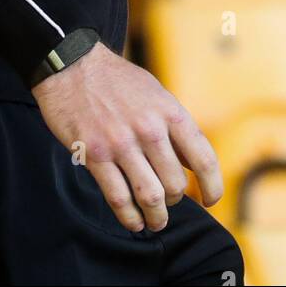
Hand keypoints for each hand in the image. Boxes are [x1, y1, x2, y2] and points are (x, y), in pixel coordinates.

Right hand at [31, 41, 221, 232]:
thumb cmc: (117, 80)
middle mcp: (149, 129)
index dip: (212, 186)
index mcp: (169, 111)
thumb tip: (192, 164)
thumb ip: (174, 127)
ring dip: (156, 216)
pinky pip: (118, 198)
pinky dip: (129, 217)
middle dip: (175, 200)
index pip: (203, 159)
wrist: (72, 65)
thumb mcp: (155, 93)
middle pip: (175, 184)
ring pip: (150, 196)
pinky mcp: (94, 155)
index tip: (211, 200)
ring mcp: (121, 143)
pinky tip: (133, 221)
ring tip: (155, 221)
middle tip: (168, 202)